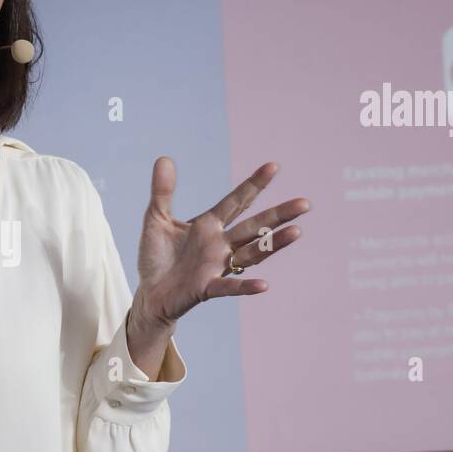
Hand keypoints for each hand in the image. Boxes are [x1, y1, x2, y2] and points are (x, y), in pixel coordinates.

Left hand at [131, 159, 309, 329]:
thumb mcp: (156, 219)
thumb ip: (162, 192)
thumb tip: (164, 159)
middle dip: (278, 215)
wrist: (148, 293)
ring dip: (273, 244)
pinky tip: (263, 285)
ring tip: (296, 232)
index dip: (254, 185)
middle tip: (304, 203)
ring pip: (251, 253)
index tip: (273, 166)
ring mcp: (216, 266)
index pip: (236, 201)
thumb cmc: (156, 256)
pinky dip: (245, 287)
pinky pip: (229, 287)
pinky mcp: (206, 288)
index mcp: (209, 225)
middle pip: (254, 226)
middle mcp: (220, 244)